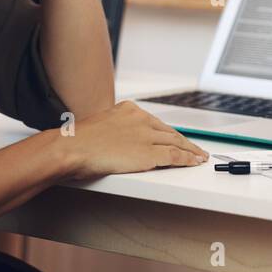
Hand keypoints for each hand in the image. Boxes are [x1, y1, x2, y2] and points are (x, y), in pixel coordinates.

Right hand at [54, 101, 209, 180]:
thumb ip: (116, 128)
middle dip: (184, 141)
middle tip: (195, 149)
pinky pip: (175, 156)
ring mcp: (146, 136)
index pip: (156, 123)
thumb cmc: (79, 141)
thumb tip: (120, 139)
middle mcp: (140, 119)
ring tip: (199, 157)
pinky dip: (188, 159)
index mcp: (128, 109)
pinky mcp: (149, 153)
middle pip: (169, 132)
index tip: (177, 138)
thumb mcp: (100, 124)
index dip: (169, 133)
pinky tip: (194, 162)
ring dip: (191, 151)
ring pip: (176, 143)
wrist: (72, 147)